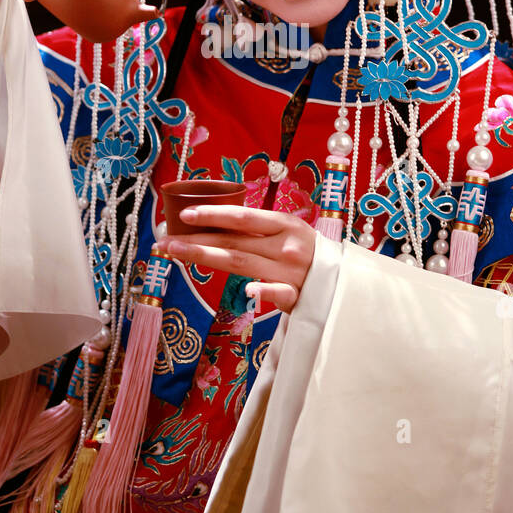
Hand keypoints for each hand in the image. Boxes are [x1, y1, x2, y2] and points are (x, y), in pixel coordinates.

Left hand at [163, 205, 316, 312]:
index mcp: (287, 225)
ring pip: (243, 265)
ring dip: (206, 258)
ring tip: (176, 253)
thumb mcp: (291, 234)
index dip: (213, 214)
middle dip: (196, 239)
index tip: (184, 215)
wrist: (347, 283)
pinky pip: (279, 295)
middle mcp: (287, 246)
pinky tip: (246, 291)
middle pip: (234, 242)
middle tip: (165, 240)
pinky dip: (264, 292)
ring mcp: (293, 273)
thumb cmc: (311, 255)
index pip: (243, 217)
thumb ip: (260, 231)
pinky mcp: (298, 298)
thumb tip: (217, 225)